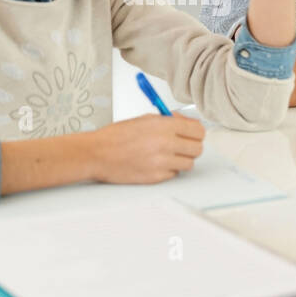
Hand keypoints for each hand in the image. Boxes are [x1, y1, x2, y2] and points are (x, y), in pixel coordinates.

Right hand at [88, 113, 204, 183]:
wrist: (97, 153)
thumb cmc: (117, 136)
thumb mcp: (144, 119)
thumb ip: (168, 120)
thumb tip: (187, 122)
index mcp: (164, 126)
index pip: (198, 131)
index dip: (196, 133)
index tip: (193, 134)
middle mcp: (165, 144)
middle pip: (198, 149)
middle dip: (191, 147)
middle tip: (181, 145)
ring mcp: (161, 162)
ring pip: (188, 164)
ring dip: (181, 160)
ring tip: (166, 155)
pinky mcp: (156, 177)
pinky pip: (174, 174)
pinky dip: (168, 170)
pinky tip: (155, 163)